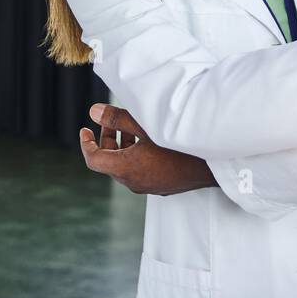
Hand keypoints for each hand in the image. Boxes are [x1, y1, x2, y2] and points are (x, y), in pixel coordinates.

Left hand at [79, 103, 216, 195]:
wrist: (212, 164)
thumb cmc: (178, 142)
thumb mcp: (145, 125)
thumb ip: (117, 118)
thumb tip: (94, 111)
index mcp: (125, 168)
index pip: (93, 159)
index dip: (86, 143)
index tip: (84, 129)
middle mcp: (134, 181)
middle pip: (109, 162)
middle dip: (107, 140)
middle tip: (110, 121)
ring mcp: (149, 186)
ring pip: (126, 167)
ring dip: (123, 147)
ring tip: (131, 127)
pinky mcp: (162, 186)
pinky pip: (140, 171)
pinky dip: (136, 156)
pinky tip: (150, 140)